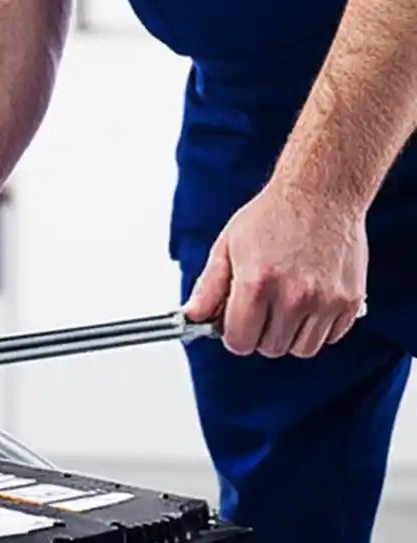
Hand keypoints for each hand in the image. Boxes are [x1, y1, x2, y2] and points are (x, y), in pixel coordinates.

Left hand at [183, 185, 367, 358]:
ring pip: (302, 349)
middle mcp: (293, 295)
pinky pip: (330, 337)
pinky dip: (318, 328)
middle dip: (260, 334)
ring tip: (285, 306)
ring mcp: (326, 300)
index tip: (236, 323)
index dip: (233, 335)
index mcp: (257, 283)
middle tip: (262, 308)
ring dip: (290, 335)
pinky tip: (309, 303)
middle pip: (270, 348)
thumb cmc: (272, 216)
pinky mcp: (351, 300)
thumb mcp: (228, 246)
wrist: (321, 193)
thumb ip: (209, 287)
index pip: (240, 341)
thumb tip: (192, 317)